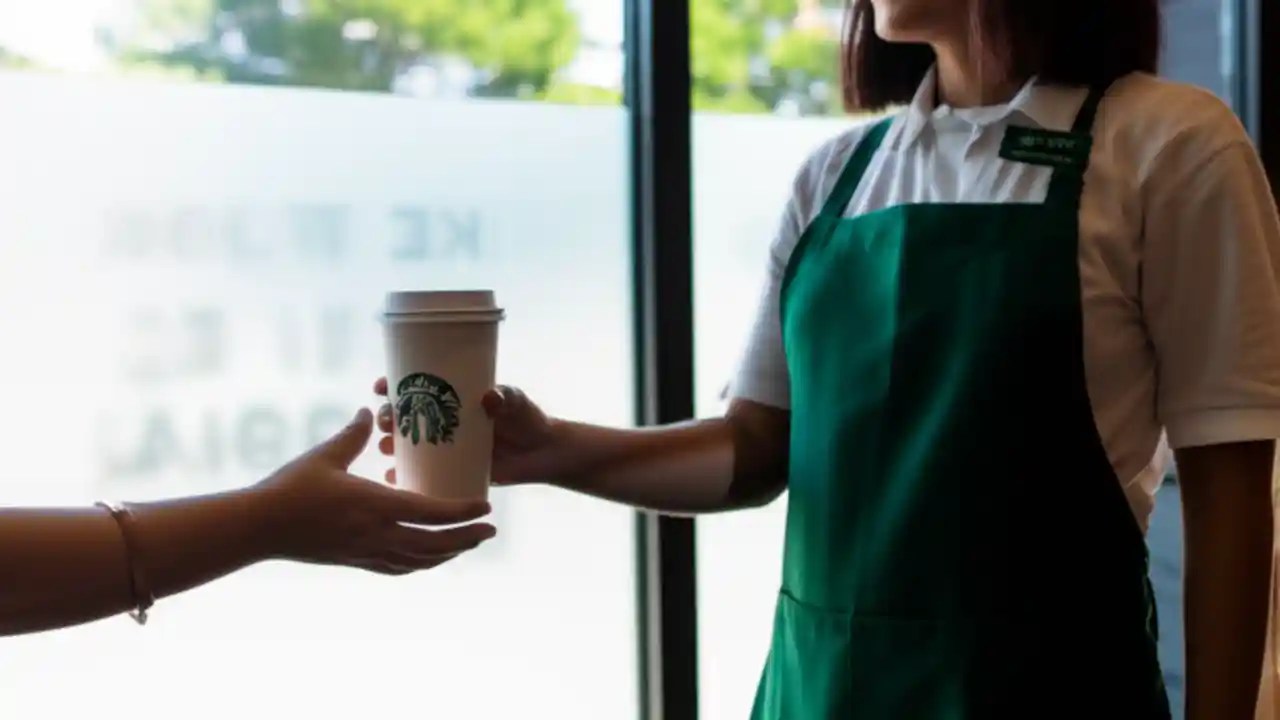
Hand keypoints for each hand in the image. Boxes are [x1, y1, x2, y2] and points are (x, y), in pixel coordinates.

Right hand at [254, 408, 495, 574]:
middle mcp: (377, 534)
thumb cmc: (289, 488)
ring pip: (419, 561)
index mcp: (376, 506)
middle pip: (435, 544)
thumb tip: (370, 410)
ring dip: (448, 554)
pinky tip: (425, 559)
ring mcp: (366, 553)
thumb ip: (353, 434)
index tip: (486, 506)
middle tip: (490, 531)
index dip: (463, 511)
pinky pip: (397, 569)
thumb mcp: (325, 455)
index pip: (432, 512)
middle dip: (467, 539)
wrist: (258, 529)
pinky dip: (419, 565)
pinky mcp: (353, 562)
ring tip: (466, 545)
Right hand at [374, 377, 564, 486]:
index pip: (416, 387)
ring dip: (390, 445)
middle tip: (387, 421)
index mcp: (453, 399)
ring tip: (386, 448)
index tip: (381, 386)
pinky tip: (394, 477)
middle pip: (404, 416)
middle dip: (388, 417)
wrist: (544, 453)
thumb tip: (489, 397)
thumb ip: (505, 397)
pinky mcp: (452, 471)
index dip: (393, 385)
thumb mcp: (516, 401)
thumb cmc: (528, 419)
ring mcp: (445, 448)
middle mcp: (443, 422)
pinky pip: (422, 474)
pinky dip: (405, 475)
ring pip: (407, 445)